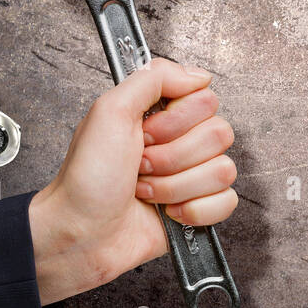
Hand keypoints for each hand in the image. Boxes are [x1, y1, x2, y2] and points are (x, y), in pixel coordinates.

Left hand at [28, 58, 238, 305]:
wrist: (80, 233)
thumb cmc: (86, 178)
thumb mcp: (109, 110)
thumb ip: (154, 78)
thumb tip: (197, 75)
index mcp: (162, 114)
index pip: (207, 101)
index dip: (176, 121)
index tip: (144, 134)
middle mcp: (181, 142)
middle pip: (219, 134)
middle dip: (173, 156)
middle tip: (140, 165)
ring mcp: (192, 177)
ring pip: (223, 170)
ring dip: (176, 186)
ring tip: (146, 190)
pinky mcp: (199, 210)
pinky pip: (227, 202)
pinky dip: (195, 211)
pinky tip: (167, 212)